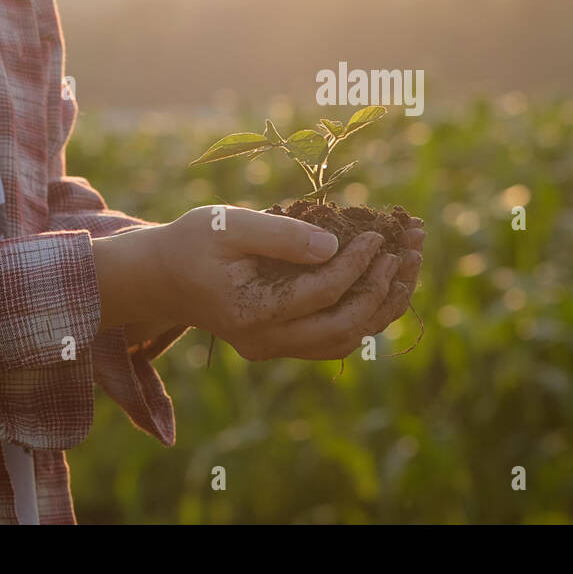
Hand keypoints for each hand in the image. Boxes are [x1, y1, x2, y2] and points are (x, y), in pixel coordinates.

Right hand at [98, 206, 418, 360]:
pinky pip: (334, 339)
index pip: (320, 293)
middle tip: (408, 252)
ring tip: (410, 265)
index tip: (379, 236)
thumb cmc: (194, 241)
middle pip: (342, 327)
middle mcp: (264, 341)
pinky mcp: (282, 345)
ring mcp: (273, 349)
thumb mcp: (228, 224)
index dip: (357, 265)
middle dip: (382, 289)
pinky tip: (386, 283)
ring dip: (382, 305)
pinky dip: (365, 314)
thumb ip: (279, 235)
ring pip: (344, 340)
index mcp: (250, 311)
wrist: (163, 277)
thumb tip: (334, 246)